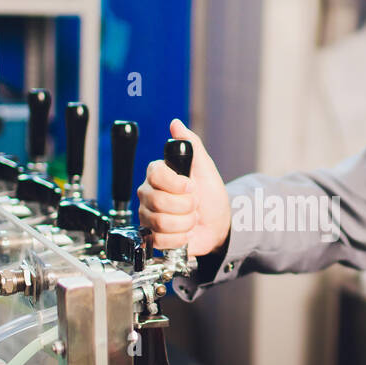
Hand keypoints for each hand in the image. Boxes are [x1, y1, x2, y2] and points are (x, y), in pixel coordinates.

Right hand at [137, 118, 230, 255]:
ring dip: (185, 223)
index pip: (155, 175)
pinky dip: (179, 238)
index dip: (177, 184)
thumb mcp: (205, 167)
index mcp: (157, 174)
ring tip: (191, 218)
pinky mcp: (152, 237)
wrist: (218, 224)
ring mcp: (148, 216)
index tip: (192, 186)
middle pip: (158, 201)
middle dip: (186, 206)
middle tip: (194, 204)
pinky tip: (185, 232)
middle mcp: (148, 194)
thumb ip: (191, 144)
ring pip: (160, 222)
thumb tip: (176, 124)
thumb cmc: (210, 195)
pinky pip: (160, 240)